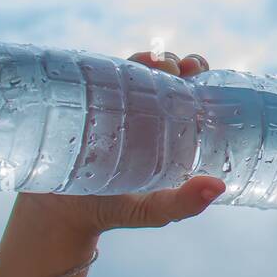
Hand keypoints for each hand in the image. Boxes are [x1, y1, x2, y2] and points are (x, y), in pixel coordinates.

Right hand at [13, 51, 225, 237]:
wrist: (58, 216)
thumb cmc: (113, 210)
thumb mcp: (153, 210)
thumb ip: (183, 204)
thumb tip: (218, 187)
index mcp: (167, 131)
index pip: (188, 93)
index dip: (197, 74)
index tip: (199, 68)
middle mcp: (141, 115)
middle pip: (162, 77)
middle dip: (173, 63)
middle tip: (176, 68)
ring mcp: (111, 109)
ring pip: (130, 73)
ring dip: (144, 60)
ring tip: (152, 62)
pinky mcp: (82, 108)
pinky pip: (93, 81)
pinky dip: (103, 67)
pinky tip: (109, 65)